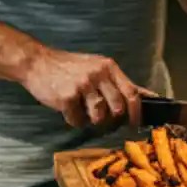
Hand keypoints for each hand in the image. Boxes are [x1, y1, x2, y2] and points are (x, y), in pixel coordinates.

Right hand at [20, 48, 147, 128]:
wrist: (37, 62)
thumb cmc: (70, 67)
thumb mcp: (98, 67)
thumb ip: (119, 82)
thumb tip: (148, 96)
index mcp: (109, 67)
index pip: (132, 93)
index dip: (137, 112)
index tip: (136, 123)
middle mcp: (98, 74)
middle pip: (118, 108)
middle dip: (112, 119)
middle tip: (102, 118)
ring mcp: (82, 85)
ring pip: (99, 117)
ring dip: (91, 120)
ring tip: (82, 109)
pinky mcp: (67, 97)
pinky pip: (78, 121)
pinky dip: (74, 120)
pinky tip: (69, 109)